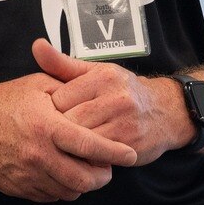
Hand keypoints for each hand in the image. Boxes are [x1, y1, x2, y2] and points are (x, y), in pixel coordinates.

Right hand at [0, 69, 138, 202]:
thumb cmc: (1, 100)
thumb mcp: (37, 85)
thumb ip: (68, 89)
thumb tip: (95, 93)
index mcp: (47, 127)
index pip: (91, 146)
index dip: (115, 153)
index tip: (131, 154)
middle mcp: (38, 155)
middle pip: (84, 179)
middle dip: (103, 176)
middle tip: (108, 168)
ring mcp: (27, 175)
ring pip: (69, 191)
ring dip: (83, 185)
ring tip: (86, 171)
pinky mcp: (17, 187)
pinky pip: (50, 196)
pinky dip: (62, 189)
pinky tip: (63, 174)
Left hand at [33, 39, 194, 165]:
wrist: (166, 111)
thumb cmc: (123, 91)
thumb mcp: (96, 72)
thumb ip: (62, 63)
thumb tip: (36, 46)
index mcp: (103, 77)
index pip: (59, 98)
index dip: (49, 111)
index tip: (49, 117)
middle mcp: (115, 99)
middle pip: (69, 121)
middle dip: (57, 131)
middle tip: (51, 136)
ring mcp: (124, 124)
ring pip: (82, 141)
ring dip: (70, 147)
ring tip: (63, 147)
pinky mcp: (129, 147)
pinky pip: (97, 156)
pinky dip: (86, 158)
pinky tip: (82, 156)